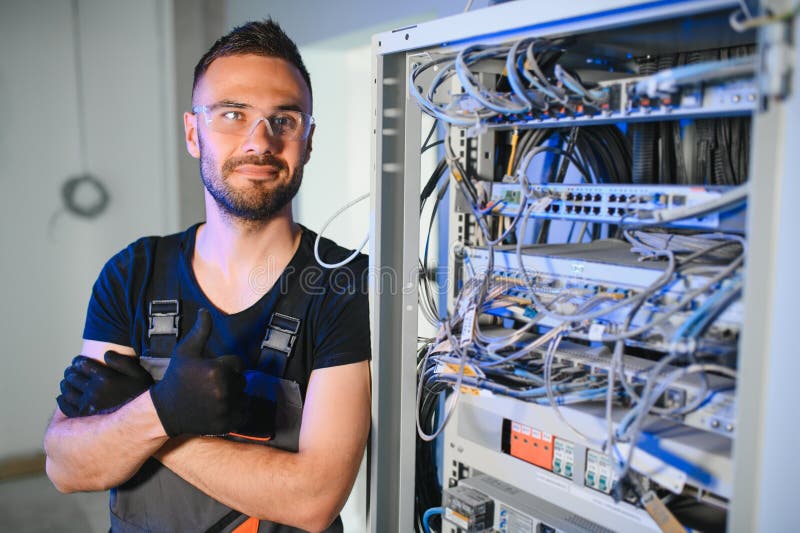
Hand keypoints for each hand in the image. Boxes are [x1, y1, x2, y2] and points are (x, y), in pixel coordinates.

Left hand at [56, 351, 153, 416]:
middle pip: (72, 377)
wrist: (144, 419)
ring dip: (65, 384)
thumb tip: (105, 354)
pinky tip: (63, 397)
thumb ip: (121, 361)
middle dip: (70, 372)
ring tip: (66, 382)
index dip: (78, 361)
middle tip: (71, 370)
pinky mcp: (85, 418)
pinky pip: (66, 408)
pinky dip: (62, 401)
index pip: (82, 364)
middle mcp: (94, 392)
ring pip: (67, 392)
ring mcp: (88, 406)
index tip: (77, 361)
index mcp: (105, 378)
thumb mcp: (138, 372)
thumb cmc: (143, 393)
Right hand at [149, 308, 246, 436]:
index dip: (225, 366)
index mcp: (216, 370)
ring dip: (235, 396)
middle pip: (242, 380)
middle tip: (210, 386)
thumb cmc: (176, 377)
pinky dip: (237, 412)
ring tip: (214, 398)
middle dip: (230, 381)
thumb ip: (200, 331)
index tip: (209, 372)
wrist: (165, 410)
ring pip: (244, 397)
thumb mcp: (185, 351)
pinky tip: (221, 409)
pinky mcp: (226, 425)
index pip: (238, 364)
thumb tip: (205, 310)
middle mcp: (223, 390)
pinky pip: (245, 414)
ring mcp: (225, 409)